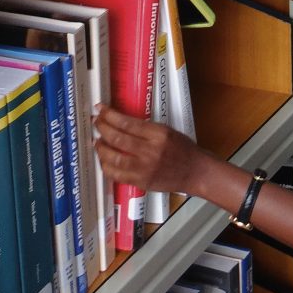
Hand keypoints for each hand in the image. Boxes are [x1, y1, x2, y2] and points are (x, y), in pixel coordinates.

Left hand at [94, 105, 224, 197]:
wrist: (195, 172)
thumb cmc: (183, 150)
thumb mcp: (166, 131)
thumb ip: (144, 127)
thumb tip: (118, 121)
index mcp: (158, 135)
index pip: (127, 122)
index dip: (109, 115)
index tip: (101, 109)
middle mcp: (151, 151)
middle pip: (117, 138)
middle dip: (102, 128)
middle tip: (96, 123)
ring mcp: (145, 169)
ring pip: (114, 158)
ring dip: (101, 148)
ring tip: (97, 142)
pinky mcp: (142, 182)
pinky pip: (117, 175)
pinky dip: (107, 167)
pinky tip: (104, 160)